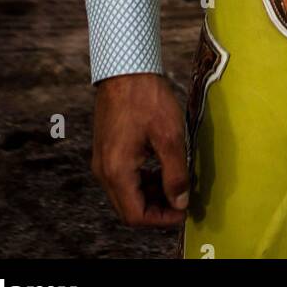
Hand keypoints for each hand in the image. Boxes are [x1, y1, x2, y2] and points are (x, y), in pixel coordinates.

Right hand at [92, 73, 188, 226]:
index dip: (162, 219)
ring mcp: (103, 160)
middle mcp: (104, 170)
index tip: (184, 211)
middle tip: (183, 200)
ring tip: (177, 185)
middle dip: (157, 209)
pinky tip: (163, 169)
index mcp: (116, 170)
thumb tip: (180, 202)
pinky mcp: (107, 149)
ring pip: (126, 193)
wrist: (125, 68)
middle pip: (129, 208)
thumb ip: (176, 173)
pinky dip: (143, 180)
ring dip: (151, 195)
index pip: (136, 215)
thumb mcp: (169, 136)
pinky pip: (124, 177)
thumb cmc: (146, 97)